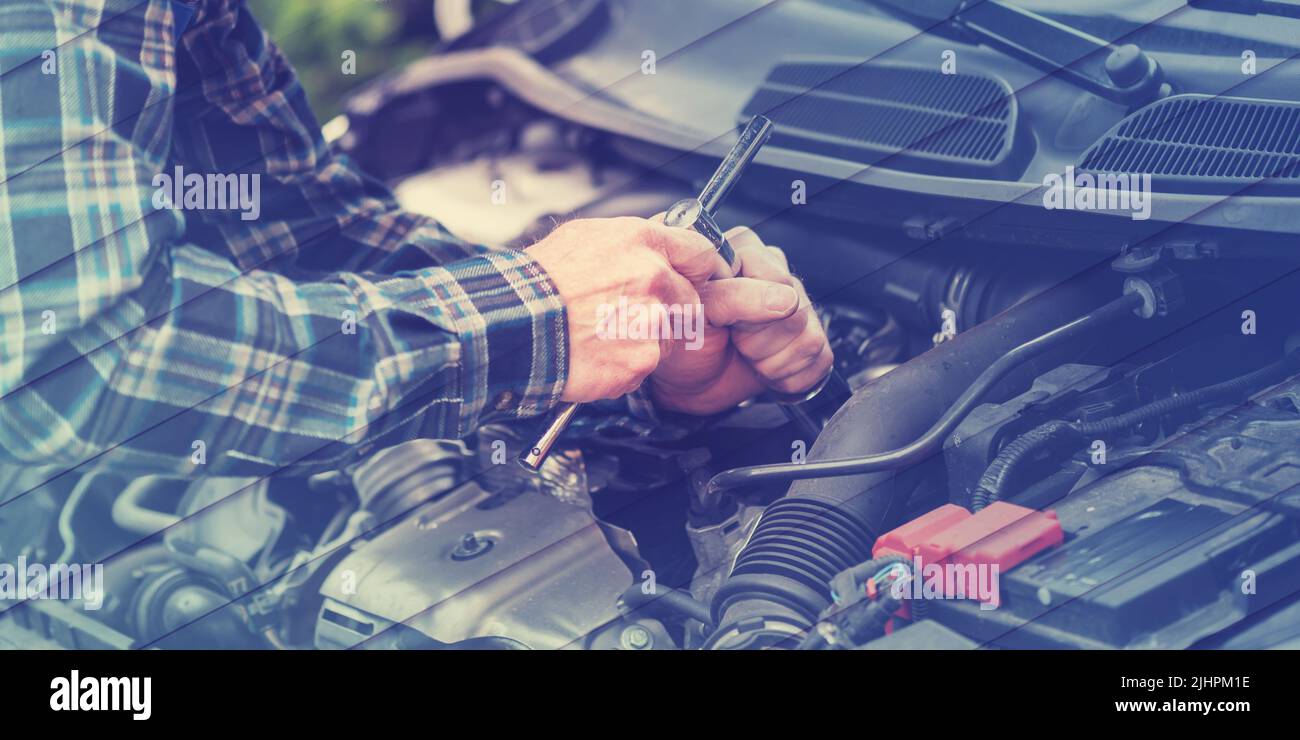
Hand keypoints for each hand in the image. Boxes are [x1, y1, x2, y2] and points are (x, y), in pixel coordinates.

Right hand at [525, 217, 725, 402]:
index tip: (691, 279)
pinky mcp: (642, 360)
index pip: (700, 253)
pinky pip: (646, 366)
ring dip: (646, 340)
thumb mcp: (584, 237)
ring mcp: (652, 322)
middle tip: (631, 317)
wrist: (514, 323)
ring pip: (670, 336)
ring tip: (604, 335)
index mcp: (642, 242)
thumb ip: (631, 241)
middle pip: (691, 301)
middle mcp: (655, 279)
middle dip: (669, 311)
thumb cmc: (538, 281)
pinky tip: (597, 354)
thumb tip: (653, 244)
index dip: (695, 269)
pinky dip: (625, 366)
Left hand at [649, 226, 832, 414]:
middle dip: (758, 338)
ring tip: (745, 354)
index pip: (773, 277)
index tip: (722, 320)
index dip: (747, 308)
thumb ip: (731, 296)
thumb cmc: (681, 342)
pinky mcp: (810, 335)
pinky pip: (820, 359)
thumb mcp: (692, 314)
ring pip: (808, 338)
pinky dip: (787, 376)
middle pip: (795, 308)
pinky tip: (763, 366)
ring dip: (769, 361)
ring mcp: (797, 301)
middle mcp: (773, 269)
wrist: (686, 384)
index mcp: (741, 250)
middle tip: (732, 339)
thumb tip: (783, 299)